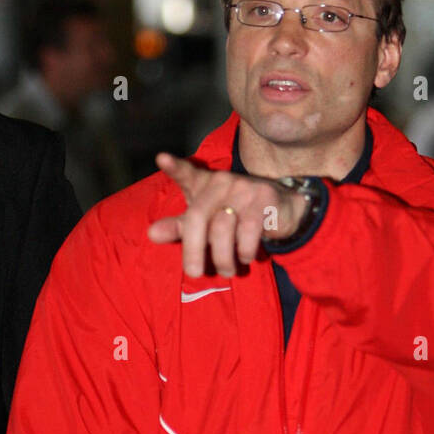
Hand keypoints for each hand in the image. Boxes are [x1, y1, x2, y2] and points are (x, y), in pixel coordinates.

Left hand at [148, 152, 308, 277]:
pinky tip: (246, 257)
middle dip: (193, 250)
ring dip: (222, 258)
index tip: (162, 159)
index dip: (175, 168)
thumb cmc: (236, 217)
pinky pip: (248, 232)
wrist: (281, 210)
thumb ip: (179, 228)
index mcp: (205, 184)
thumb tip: (151, 234)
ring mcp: (243, 189)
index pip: (188, 173)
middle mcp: (221, 182)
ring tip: (226, 271)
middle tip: (194, 274)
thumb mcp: (206, 223)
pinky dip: (244, 251)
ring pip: (222, 229)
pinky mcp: (264, 199)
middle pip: (198, 218)